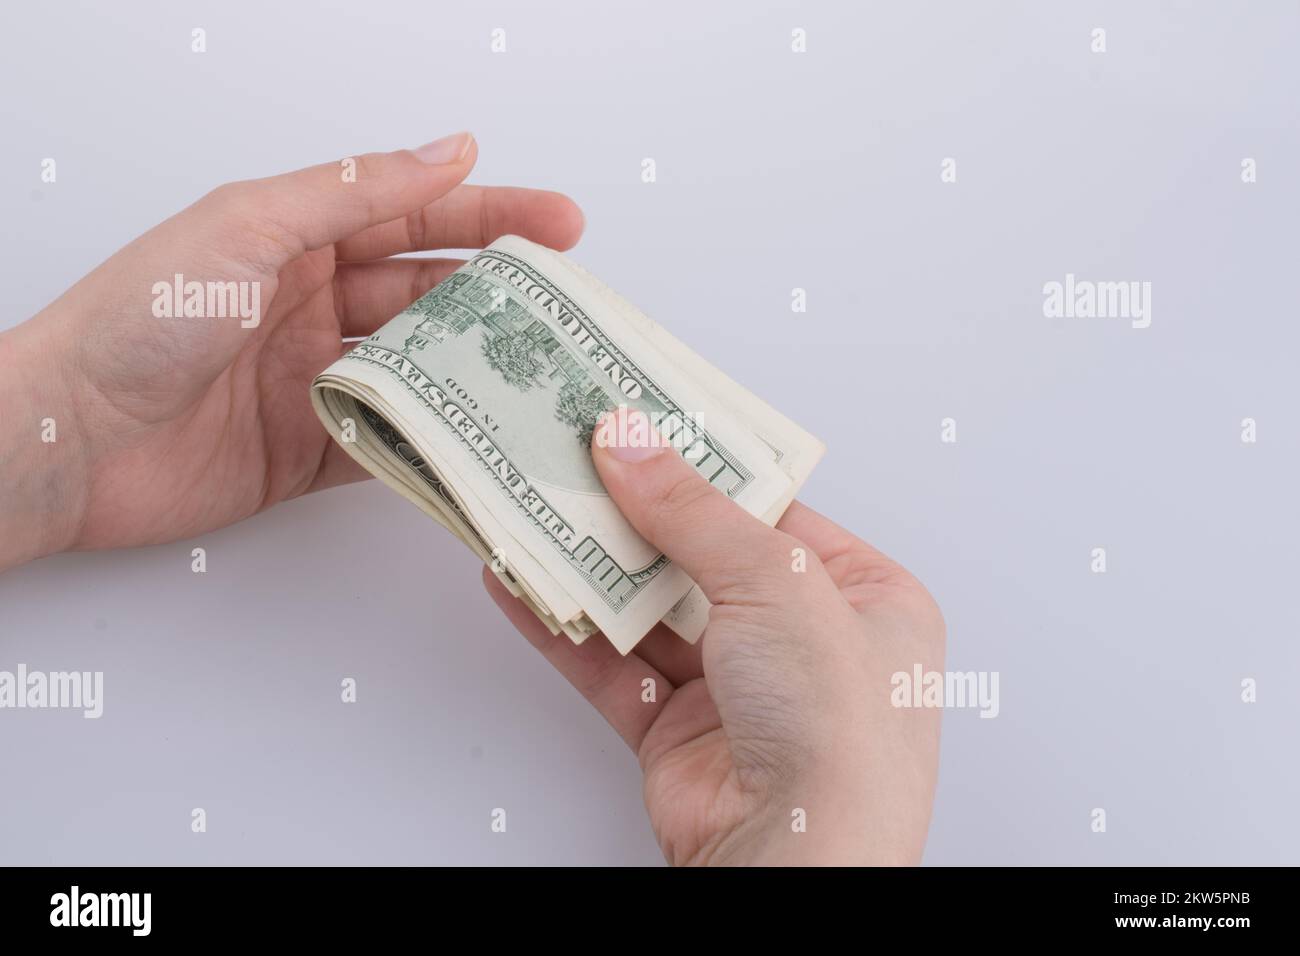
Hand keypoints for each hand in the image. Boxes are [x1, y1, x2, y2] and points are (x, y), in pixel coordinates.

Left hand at [0, 132, 583, 570]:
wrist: (66, 438)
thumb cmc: (136, 320)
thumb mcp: (250, 228)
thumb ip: (353, 191)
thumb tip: (445, 151)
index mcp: (296, 241)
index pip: (414, 217)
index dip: (491, 215)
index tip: (560, 221)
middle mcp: (312, 305)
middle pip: (429, 294)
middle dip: (500, 299)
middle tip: (569, 310)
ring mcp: (316, 378)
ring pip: (421, 370)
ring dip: (478, 372)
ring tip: (542, 377)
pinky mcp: (311, 450)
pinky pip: (393, 442)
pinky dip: (437, 443)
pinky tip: (483, 440)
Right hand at [483, 409, 944, 864]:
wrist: (798, 858)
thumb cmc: (837, 727)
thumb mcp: (778, 582)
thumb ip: (694, 511)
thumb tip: (629, 443)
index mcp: (866, 599)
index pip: (777, 511)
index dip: (709, 467)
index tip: (647, 421)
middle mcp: (806, 643)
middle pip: (706, 554)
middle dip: (640, 510)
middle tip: (579, 451)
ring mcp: (740, 689)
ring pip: (652, 608)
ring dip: (593, 564)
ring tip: (536, 503)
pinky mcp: (678, 731)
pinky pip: (613, 665)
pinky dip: (565, 625)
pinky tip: (521, 582)